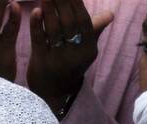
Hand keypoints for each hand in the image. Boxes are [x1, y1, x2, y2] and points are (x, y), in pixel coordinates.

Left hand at [27, 0, 110, 114]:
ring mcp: (59, 60)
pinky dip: (37, 25)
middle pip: (69, 23)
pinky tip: (36, 11)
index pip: (84, 21)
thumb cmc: (70, 64)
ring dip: (49, 9)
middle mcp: (76, 55)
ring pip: (54, 30)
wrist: (54, 92)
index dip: (77, 3)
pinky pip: (39, 40)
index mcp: (89, 50)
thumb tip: (110, 14)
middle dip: (62, 1)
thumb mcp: (84, 49)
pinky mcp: (42, 62)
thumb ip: (94, 29)